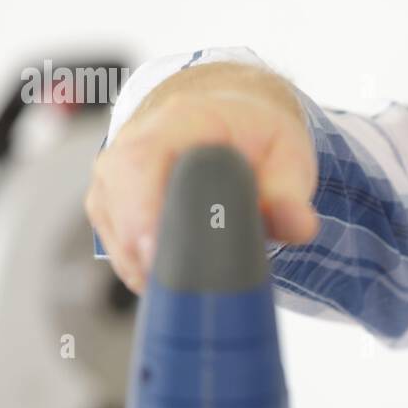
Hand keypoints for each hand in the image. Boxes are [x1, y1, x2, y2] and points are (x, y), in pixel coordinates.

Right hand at [85, 62, 320, 292]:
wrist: (229, 117)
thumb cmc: (254, 134)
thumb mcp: (288, 154)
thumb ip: (291, 193)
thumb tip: (298, 225)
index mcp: (179, 121)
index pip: (140, 162)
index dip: (143, 213)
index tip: (158, 256)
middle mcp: (133, 143)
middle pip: (118, 205)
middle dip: (147, 255)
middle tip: (184, 290)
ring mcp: (114, 176)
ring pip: (116, 235)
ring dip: (151, 266)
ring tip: (197, 274)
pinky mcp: (109, 206)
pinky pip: (117, 246)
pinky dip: (145, 268)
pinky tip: (178, 270)